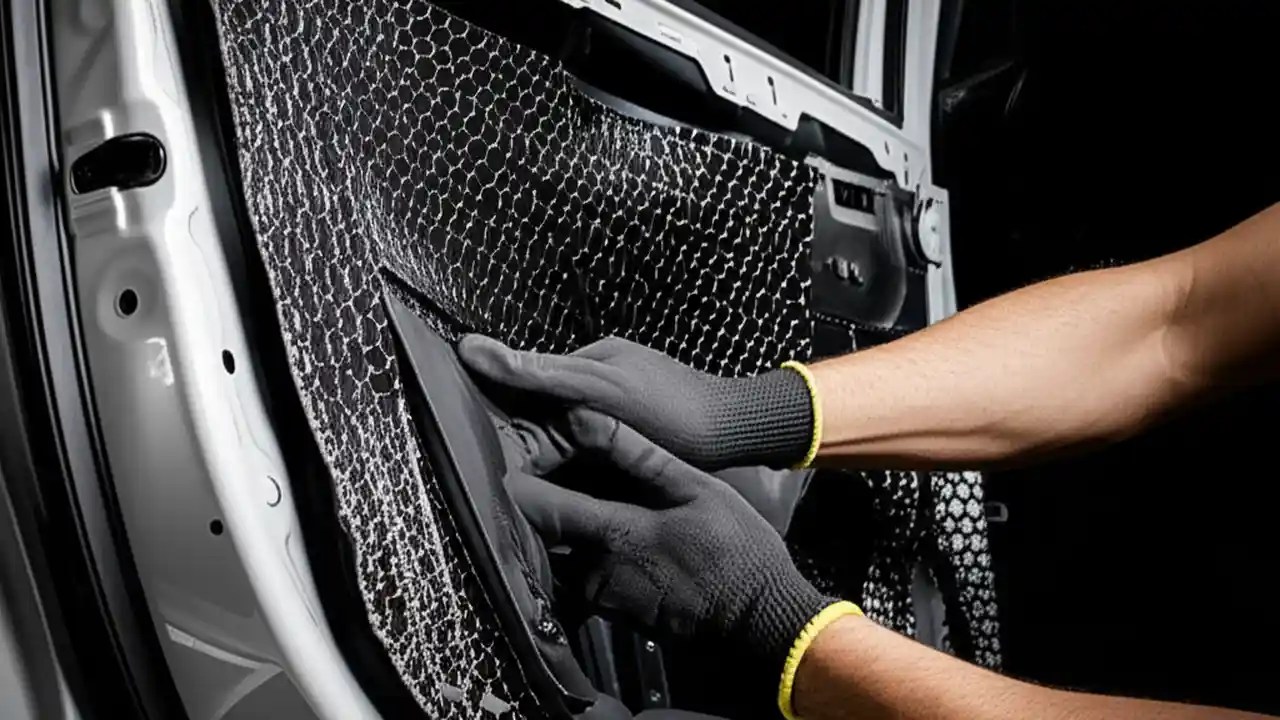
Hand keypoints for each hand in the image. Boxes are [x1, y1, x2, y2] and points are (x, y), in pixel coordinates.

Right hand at [458, 334, 814, 469]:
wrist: (738, 438)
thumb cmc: (674, 409)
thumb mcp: (600, 388)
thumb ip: (541, 374)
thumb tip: (472, 349)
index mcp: (592, 362)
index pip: (530, 383)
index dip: (504, 413)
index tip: (481, 446)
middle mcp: (605, 385)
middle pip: (549, 413)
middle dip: (528, 441)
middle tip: (504, 479)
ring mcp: (622, 414)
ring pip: (570, 440)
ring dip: (552, 464)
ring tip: (527, 494)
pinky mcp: (637, 443)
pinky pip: (595, 459)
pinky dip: (581, 476)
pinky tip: (570, 498)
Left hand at [510, 407, 838, 680]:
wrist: (758, 617)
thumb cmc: (734, 547)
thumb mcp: (695, 487)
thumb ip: (636, 454)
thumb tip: (585, 416)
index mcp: (611, 530)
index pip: (534, 504)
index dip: (511, 476)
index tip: (504, 452)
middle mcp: (592, 569)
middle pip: (533, 532)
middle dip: (522, 502)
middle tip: (519, 468)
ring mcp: (599, 597)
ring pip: (549, 556)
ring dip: (544, 531)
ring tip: (549, 497)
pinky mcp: (608, 613)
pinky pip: (571, 578)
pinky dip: (567, 555)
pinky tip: (582, 536)